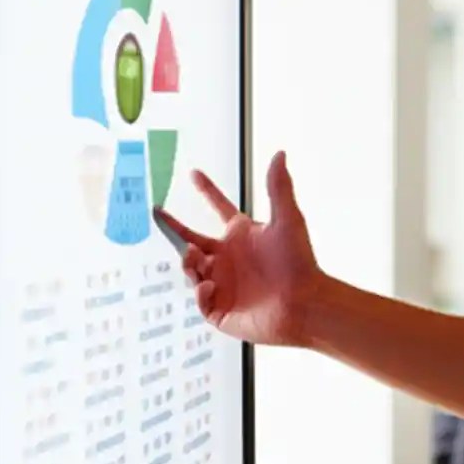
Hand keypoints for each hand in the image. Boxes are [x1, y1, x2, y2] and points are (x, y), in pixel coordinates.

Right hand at [155, 151, 321, 346]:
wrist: (305, 303)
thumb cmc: (299, 262)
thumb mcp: (288, 220)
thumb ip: (279, 188)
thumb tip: (280, 153)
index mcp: (242, 235)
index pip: (219, 207)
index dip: (208, 191)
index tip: (193, 173)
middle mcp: (229, 257)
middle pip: (193, 240)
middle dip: (175, 229)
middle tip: (158, 214)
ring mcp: (223, 283)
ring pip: (192, 268)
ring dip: (189, 260)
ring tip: (196, 255)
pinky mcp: (221, 309)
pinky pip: (201, 299)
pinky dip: (200, 291)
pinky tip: (209, 285)